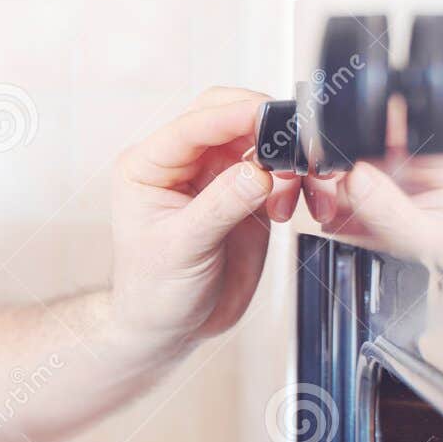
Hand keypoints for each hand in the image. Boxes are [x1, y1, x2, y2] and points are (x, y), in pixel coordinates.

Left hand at [108, 88, 299, 347]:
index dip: (233, 115)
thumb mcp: (182, 247)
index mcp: (148, 166)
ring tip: (294, 189)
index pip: (193, 125)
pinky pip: (277, 171)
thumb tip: (259, 171)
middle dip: (264, 125)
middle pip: (227, 117)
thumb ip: (220, 206)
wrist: (169, 327)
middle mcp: (181, 164)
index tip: (269, 114)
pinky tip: (291, 206)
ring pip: (258, 141)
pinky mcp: (244, 195)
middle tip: (294, 145)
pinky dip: (294, 179)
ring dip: (285, 155)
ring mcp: (214, 177)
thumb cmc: (153, 291)